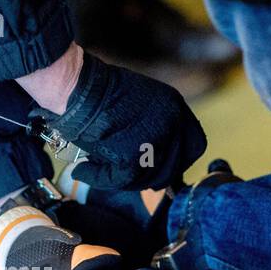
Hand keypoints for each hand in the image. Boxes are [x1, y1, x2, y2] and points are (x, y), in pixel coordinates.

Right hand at [26, 50, 206, 191]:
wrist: (76, 88)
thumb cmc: (98, 92)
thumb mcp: (142, 102)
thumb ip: (155, 126)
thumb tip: (155, 154)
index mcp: (175, 108)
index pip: (194, 146)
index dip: (179, 159)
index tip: (163, 164)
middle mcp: (170, 125)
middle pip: (172, 168)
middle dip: (150, 176)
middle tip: (128, 174)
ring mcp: (153, 142)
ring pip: (146, 179)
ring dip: (122, 179)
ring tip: (98, 168)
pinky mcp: (132, 157)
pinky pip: (119, 181)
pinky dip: (98, 178)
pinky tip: (83, 170)